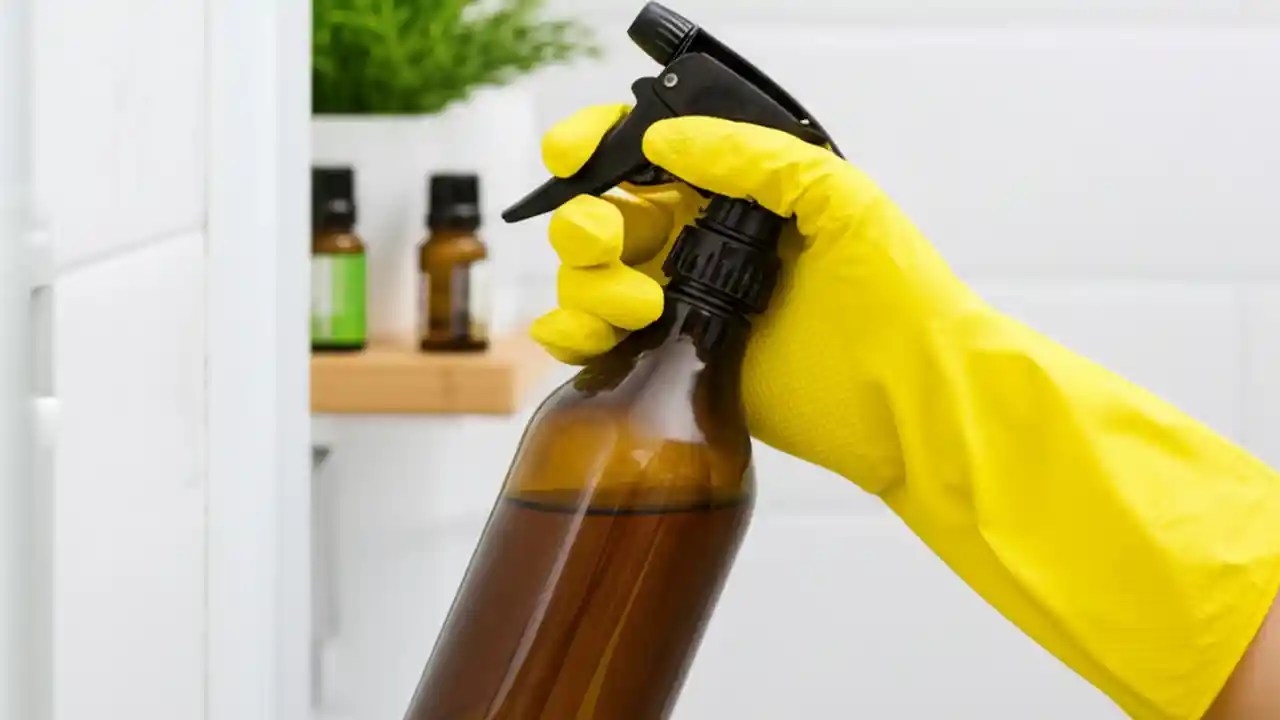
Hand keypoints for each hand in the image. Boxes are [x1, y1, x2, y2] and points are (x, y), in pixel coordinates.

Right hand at [530, 103, 982, 491]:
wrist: (911, 396)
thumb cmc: (895, 293)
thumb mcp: (836, 195)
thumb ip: (752, 156)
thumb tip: (664, 139)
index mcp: (734, 195)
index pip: (645, 157)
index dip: (597, 147)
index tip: (571, 157)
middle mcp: (700, 245)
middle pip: (600, 219)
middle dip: (586, 224)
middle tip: (611, 243)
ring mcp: (684, 308)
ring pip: (589, 280)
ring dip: (588, 284)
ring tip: (645, 308)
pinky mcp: (677, 368)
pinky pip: (595, 345)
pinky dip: (570, 335)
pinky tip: (591, 338)